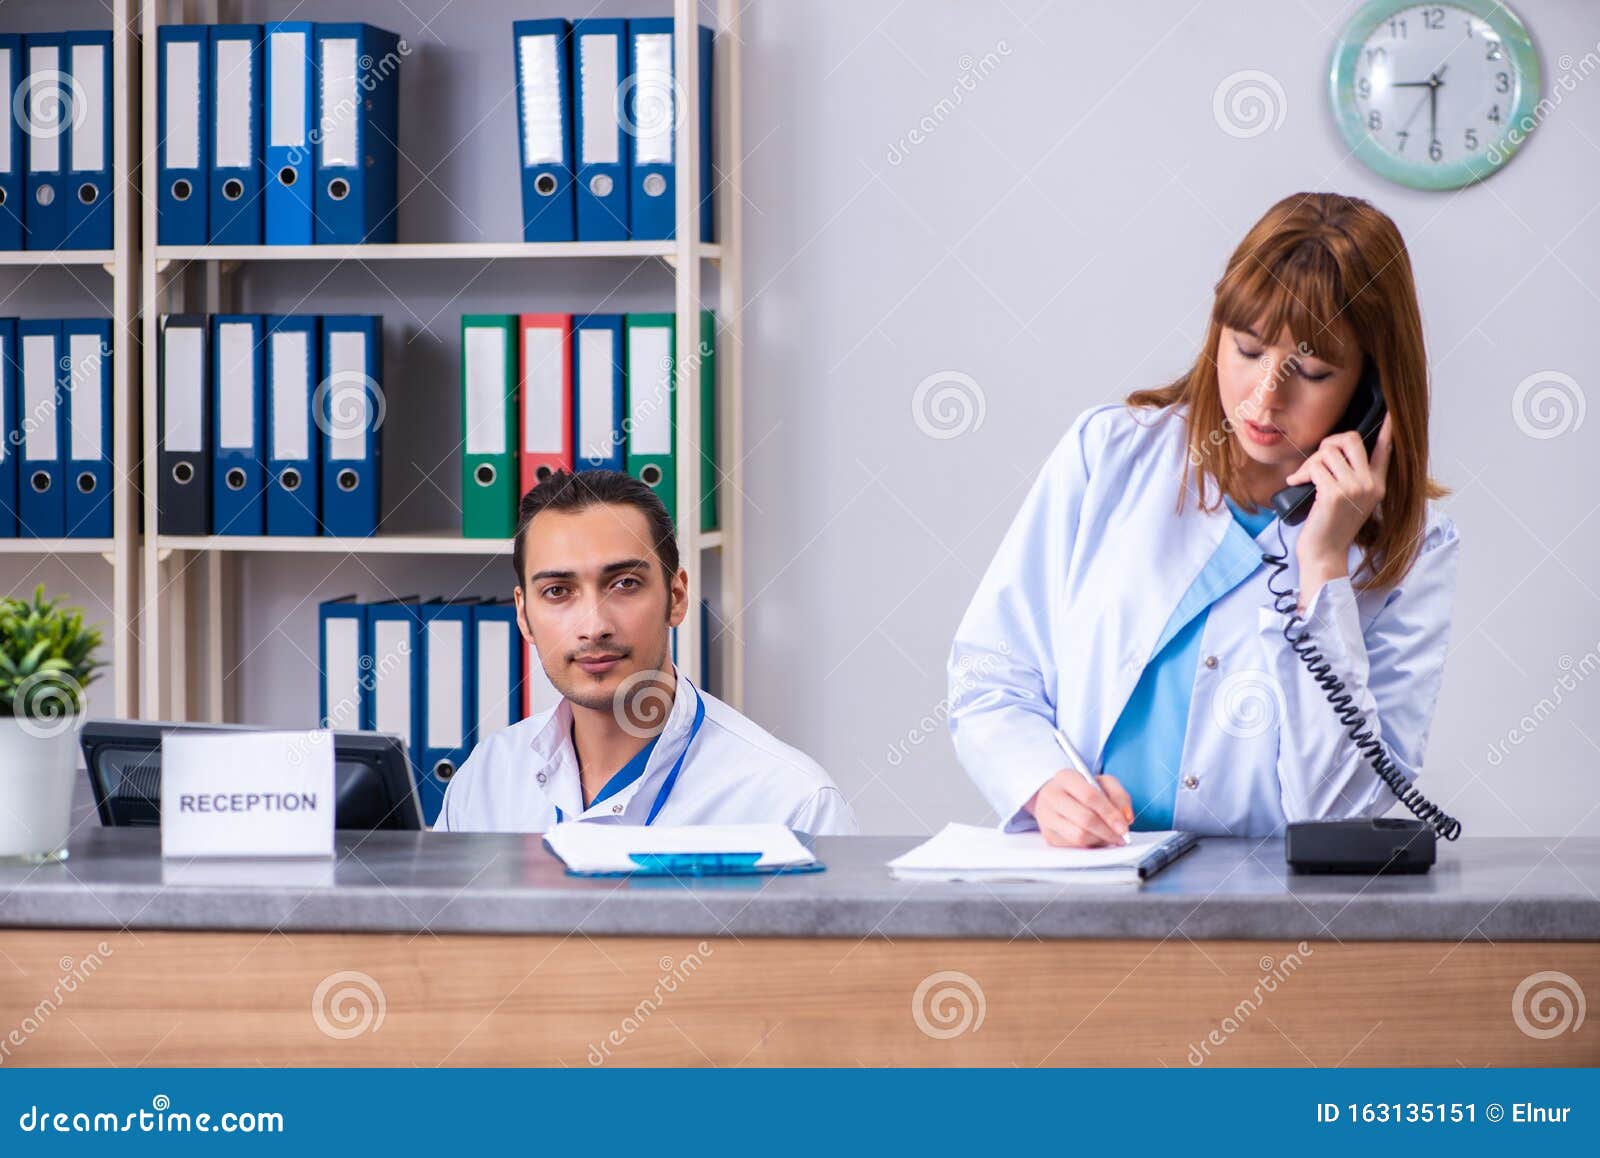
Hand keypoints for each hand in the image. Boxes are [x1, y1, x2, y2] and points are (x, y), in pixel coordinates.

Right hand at [1025, 769, 1132, 847]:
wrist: (1056, 794)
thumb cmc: (1081, 788)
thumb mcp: (1102, 783)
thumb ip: (1119, 796)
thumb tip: (1126, 818)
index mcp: (1066, 777)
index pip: (1089, 796)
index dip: (1110, 814)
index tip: (1123, 827)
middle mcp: (1052, 796)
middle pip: (1085, 819)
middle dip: (1108, 831)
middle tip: (1121, 836)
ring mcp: (1047, 817)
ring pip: (1079, 836)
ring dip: (1100, 840)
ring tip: (1109, 837)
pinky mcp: (1048, 835)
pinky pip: (1074, 846)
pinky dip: (1090, 845)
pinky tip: (1096, 838)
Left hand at [1284, 413, 1392, 575]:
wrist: (1324, 553)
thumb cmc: (1331, 527)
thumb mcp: (1349, 501)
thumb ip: (1350, 478)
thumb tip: (1334, 453)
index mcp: (1377, 486)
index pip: (1385, 452)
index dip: (1387, 432)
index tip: (1390, 415)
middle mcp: (1370, 485)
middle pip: (1351, 440)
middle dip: (1329, 442)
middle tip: (1318, 458)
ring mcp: (1354, 489)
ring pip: (1327, 453)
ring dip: (1309, 463)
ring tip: (1304, 478)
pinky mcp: (1335, 494)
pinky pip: (1315, 467)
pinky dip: (1301, 474)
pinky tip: (1296, 484)